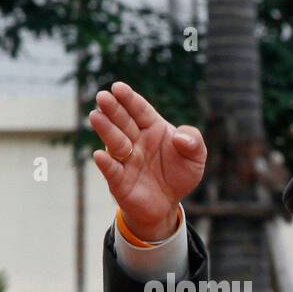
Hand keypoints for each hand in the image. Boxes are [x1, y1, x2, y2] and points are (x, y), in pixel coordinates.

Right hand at [89, 81, 206, 241]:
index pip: (140, 110)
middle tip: (103, 97)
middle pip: (123, 121)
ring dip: (106, 130)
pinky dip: (106, 163)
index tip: (118, 87)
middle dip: (113, 109)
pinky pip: (112, 171)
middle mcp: (135, 140)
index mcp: (152, 127)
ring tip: (96, 116)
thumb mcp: (196, 157)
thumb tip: (180, 138)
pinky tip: (100, 155)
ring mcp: (125, 159)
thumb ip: (193, 141)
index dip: (129, 99)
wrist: (168, 204)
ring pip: (115, 142)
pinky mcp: (119, 180)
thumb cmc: (179, 174)